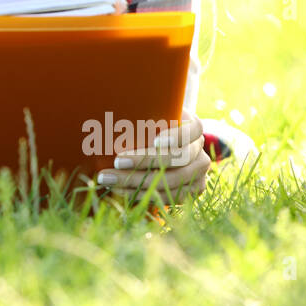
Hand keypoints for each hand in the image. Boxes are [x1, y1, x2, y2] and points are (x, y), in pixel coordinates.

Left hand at [95, 108, 209, 204]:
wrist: (168, 148)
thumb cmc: (152, 125)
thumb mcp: (151, 115)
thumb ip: (139, 114)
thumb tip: (104, 107)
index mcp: (195, 128)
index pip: (192, 130)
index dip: (176, 137)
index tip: (155, 141)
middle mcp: (200, 152)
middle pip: (177, 159)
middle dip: (144, 161)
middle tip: (116, 161)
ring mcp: (198, 175)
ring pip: (171, 181)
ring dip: (136, 181)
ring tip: (108, 178)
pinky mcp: (190, 192)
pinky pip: (168, 197)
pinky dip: (142, 194)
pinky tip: (119, 190)